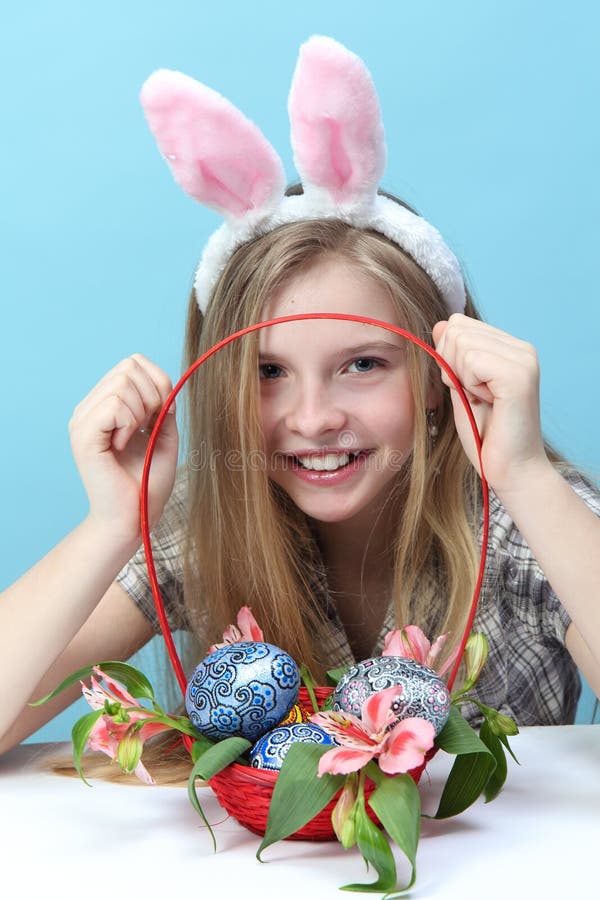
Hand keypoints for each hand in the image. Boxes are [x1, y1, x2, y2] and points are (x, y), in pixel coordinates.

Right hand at [69, 354, 177, 543]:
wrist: (135, 517)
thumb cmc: (148, 483)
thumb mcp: (164, 435)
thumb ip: (163, 405)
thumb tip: (165, 380)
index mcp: (106, 405)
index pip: (132, 363)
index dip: (156, 380)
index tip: (161, 414)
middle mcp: (89, 409)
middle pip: (128, 367)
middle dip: (153, 395)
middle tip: (149, 427)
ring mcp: (82, 421)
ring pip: (123, 383)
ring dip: (142, 411)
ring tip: (134, 439)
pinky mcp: (83, 436)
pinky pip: (115, 405)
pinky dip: (130, 423)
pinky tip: (124, 445)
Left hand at [432, 315, 549, 497]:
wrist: (509, 470)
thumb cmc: (485, 435)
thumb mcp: (460, 387)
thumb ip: (452, 357)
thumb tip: (440, 324)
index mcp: (510, 347)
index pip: (458, 323)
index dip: (448, 356)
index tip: (467, 387)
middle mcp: (522, 348)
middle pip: (456, 329)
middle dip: (451, 365)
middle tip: (474, 396)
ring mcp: (523, 360)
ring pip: (462, 343)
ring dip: (461, 377)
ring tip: (482, 400)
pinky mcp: (519, 376)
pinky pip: (472, 361)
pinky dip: (469, 385)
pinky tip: (487, 402)